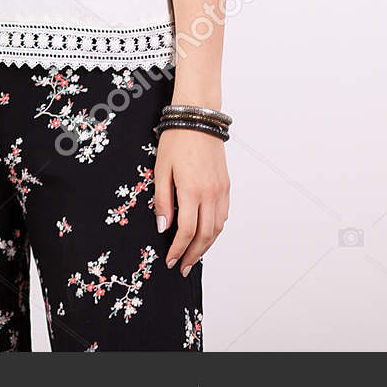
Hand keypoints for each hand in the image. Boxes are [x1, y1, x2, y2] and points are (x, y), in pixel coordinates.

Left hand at [154, 127, 229, 275]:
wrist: (198, 120)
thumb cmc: (175, 142)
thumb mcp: (160, 170)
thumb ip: (162, 200)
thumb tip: (163, 226)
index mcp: (191, 191)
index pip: (186, 231)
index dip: (178, 249)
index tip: (170, 260)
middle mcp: (210, 194)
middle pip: (205, 235)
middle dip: (193, 254)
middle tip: (182, 267)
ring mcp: (221, 191)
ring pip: (217, 228)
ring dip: (206, 245)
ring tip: (194, 256)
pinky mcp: (226, 186)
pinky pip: (224, 215)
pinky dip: (215, 229)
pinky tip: (206, 234)